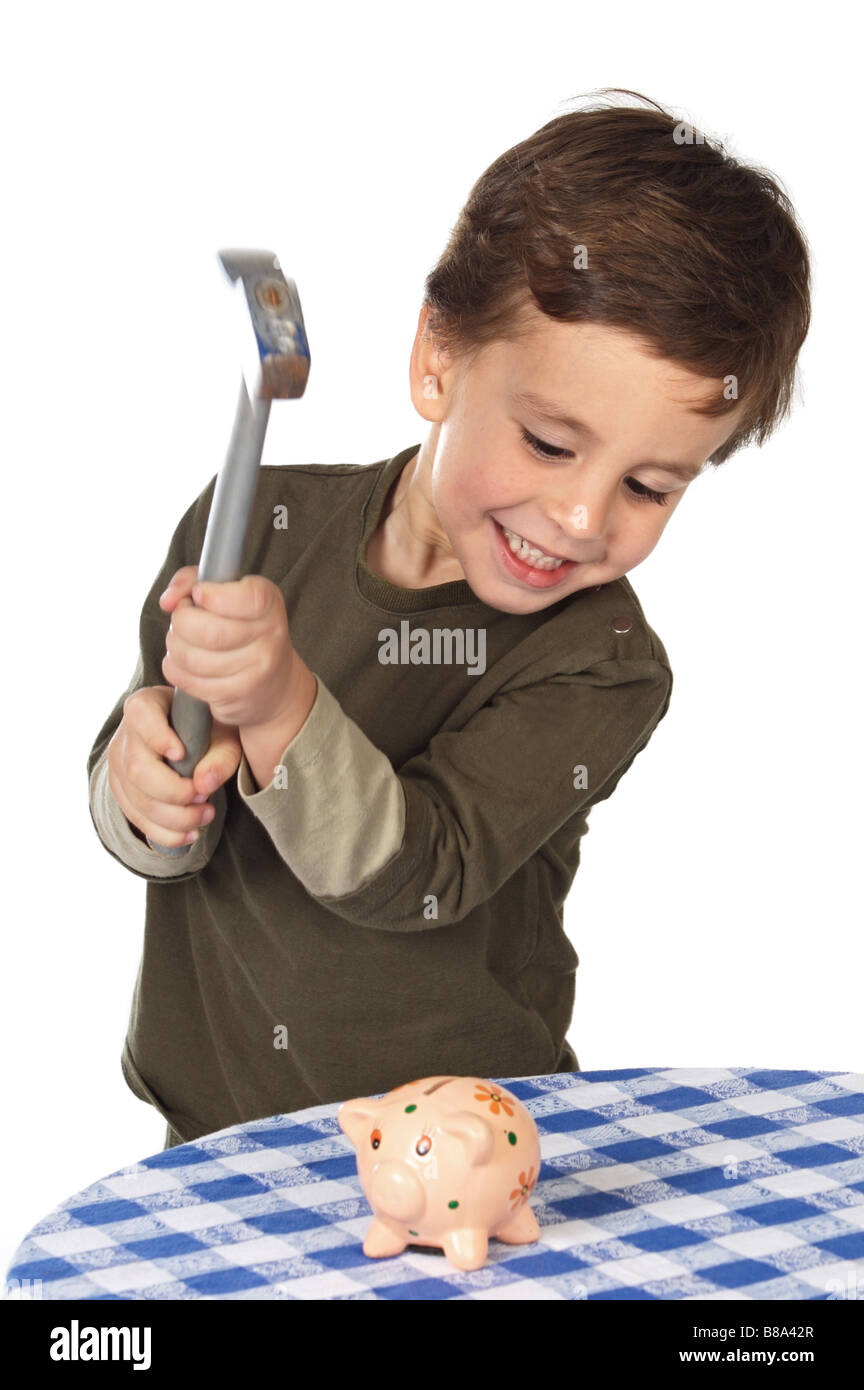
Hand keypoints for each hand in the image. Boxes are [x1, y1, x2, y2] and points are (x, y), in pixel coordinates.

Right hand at [108, 685, 241, 848]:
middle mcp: (125, 734)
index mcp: (147, 706)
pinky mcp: (122, 790)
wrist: (191, 736)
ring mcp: (119, 764)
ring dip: (174, 819)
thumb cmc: (207, 729)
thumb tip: (204, 785)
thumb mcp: (224, 734)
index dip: (158, 736)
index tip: (181, 754)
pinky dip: (164, 833)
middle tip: (205, 800)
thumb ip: (221, 755)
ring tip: (205, 816)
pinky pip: (135, 817)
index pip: (142, 716)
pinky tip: (189, 834)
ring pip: (137, 799)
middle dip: (174, 794)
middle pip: (138, 770)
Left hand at [159, 566, 298, 727]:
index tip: (198, 594)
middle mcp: (269, 635)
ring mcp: (255, 669)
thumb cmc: (241, 627)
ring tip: (181, 641)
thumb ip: (193, 580)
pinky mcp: (237, 694)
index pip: (245, 598)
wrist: (273, 683)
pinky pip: (188, 680)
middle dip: (181, 622)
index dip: (212, 596)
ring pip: (192, 658)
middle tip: (182, 619)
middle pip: (209, 631)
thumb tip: (168, 600)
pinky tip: (184, 663)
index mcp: (269, 602)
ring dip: (175, 647)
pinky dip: (175, 669)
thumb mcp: (228, 592)